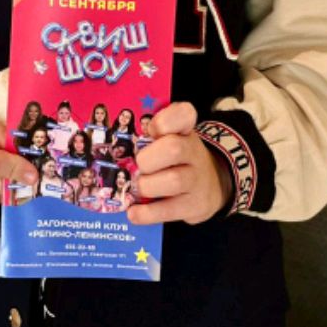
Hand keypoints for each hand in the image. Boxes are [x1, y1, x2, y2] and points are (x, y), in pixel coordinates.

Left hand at [127, 102, 233, 226]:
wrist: (210, 184)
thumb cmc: (176, 158)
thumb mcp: (169, 138)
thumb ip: (148, 135)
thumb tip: (117, 146)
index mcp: (185, 129)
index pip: (184, 114)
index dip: (165, 120)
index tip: (152, 129)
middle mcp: (194, 152)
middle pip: (174, 149)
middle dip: (148, 159)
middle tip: (139, 166)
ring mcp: (197, 180)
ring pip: (173, 180)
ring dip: (147, 186)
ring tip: (138, 187)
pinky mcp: (195, 206)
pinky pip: (169, 210)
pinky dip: (147, 213)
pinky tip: (134, 212)